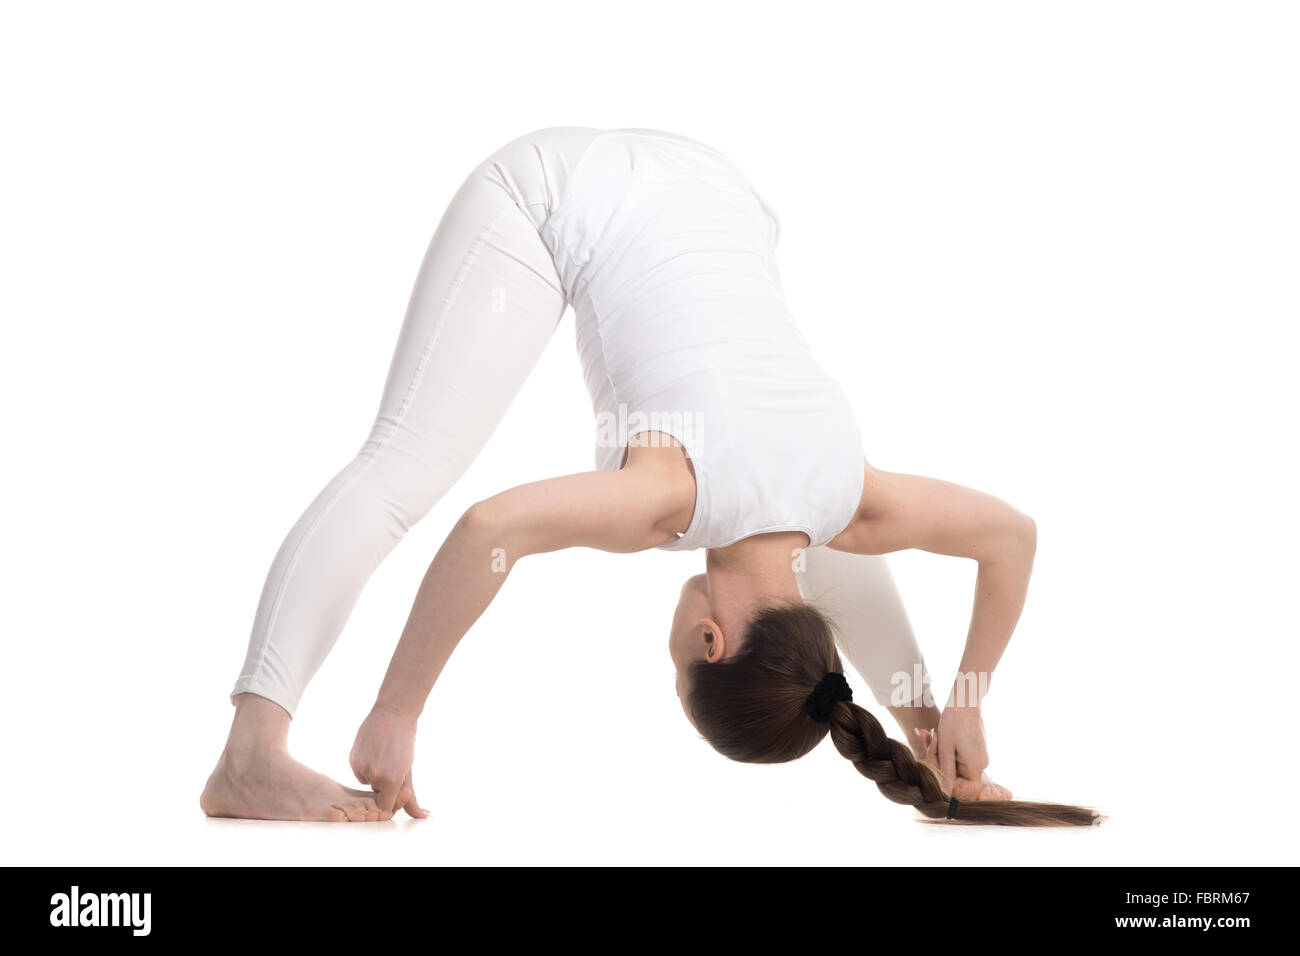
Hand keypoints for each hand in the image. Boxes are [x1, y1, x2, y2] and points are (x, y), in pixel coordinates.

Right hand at [349, 704, 429, 818]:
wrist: (393, 712)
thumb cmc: (405, 740)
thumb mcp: (409, 769)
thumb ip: (411, 795)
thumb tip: (422, 816)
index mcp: (392, 779)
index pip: (387, 805)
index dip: (393, 797)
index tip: (398, 786)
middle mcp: (375, 775)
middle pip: (378, 793)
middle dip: (385, 784)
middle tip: (393, 762)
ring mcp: (362, 766)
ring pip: (368, 782)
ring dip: (375, 774)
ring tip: (384, 753)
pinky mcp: (352, 758)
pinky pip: (359, 772)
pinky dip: (366, 766)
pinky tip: (374, 750)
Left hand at [917, 714, 1011, 800]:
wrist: (965, 699)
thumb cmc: (954, 722)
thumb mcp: (945, 748)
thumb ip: (946, 772)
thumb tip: (946, 793)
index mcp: (976, 766)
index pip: (964, 788)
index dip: (949, 782)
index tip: (937, 766)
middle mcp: (981, 763)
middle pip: (956, 774)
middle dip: (938, 760)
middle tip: (929, 741)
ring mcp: (979, 755)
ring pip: (954, 762)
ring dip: (940, 751)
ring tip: (933, 734)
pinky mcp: (976, 747)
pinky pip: (958, 754)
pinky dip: (946, 746)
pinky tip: (938, 733)